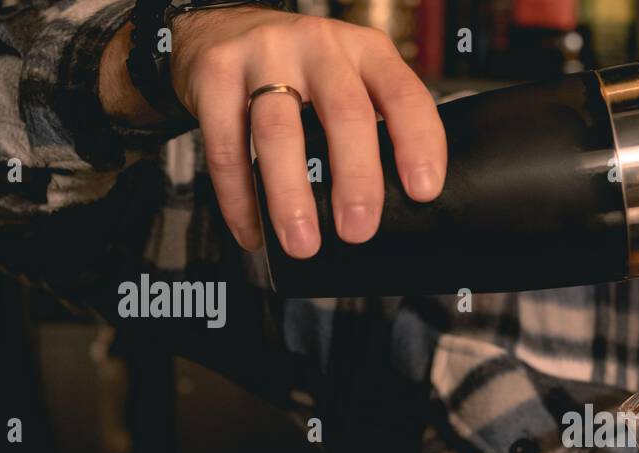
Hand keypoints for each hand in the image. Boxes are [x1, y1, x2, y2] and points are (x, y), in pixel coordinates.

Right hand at [165, 7, 446, 254]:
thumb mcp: (350, 76)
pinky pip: (226, 144)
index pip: (404, 95)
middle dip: (355, 179)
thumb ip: (372, 123)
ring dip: (290, 195)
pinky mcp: (215, 72)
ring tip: (302, 242)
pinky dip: (238, 197)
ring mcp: (264, 54)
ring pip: (279, 130)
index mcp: (366, 52)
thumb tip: (393, 208)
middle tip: (358, 230)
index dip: (418, 143)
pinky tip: (253, 231)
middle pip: (344, 111)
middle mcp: (320, 46)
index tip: (423, 191)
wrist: (219, 25)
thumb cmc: (300, 69)